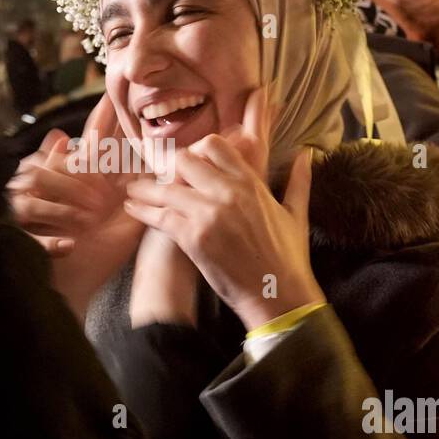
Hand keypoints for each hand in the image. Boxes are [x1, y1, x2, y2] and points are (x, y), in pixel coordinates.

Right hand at [6, 94, 144, 317]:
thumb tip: (151, 156)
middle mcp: (45, 187)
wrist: (75, 293)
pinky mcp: (16, 237)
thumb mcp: (123, 221)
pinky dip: (51, 239)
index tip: (112, 98)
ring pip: (35, 190)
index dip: (98, 122)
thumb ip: (134, 188)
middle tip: (97, 204)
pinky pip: (27, 229)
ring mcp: (25, 211)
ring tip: (85, 226)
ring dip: (64, 210)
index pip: (87, 145)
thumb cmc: (97, 254)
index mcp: (75, 179)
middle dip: (76, 183)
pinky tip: (69, 246)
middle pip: (53, 164)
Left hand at [123, 90, 323, 330]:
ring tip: (133, 189)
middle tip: (158, 176)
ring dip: (146, 187)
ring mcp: (210, 213)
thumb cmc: (288, 258)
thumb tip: (305, 154)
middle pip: (184, 160)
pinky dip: (144, 211)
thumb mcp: (296, 213)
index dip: (196, 150)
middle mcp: (228, 192)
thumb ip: (298, 180)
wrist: (278, 293)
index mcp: (251, 182)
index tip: (187, 163)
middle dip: (168, 166)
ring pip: (167, 187)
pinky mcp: (195, 237)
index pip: (215, 145)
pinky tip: (133, 208)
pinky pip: (161, 216)